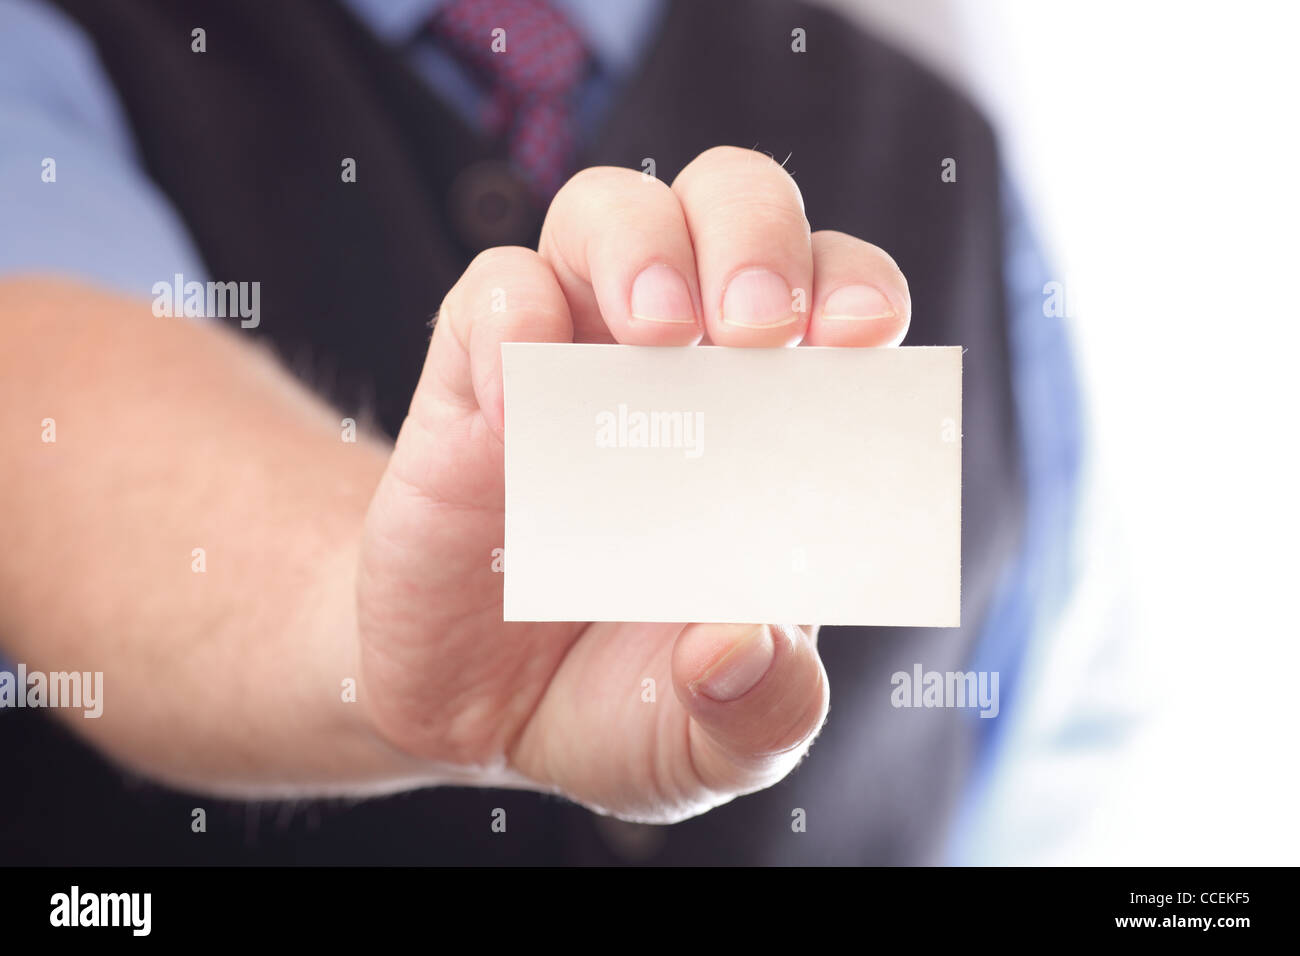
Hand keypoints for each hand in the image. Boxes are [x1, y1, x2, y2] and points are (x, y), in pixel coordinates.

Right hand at [357, 146, 910, 821]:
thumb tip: (747, 645)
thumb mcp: (702, 742)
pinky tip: (524, 410)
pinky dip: (512, 319)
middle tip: (752, 331)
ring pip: (609, 209)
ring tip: (653, 338)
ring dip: (643, 246)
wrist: (465, 709)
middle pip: (732, 205)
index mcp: (771, 425)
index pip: (838, 297)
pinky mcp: (470, 384)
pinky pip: (491, 292)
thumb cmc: (612, 701)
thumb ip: (756, 714)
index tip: (856, 341)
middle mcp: (678, 365)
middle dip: (757, 237)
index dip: (857, 290)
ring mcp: (570, 363)